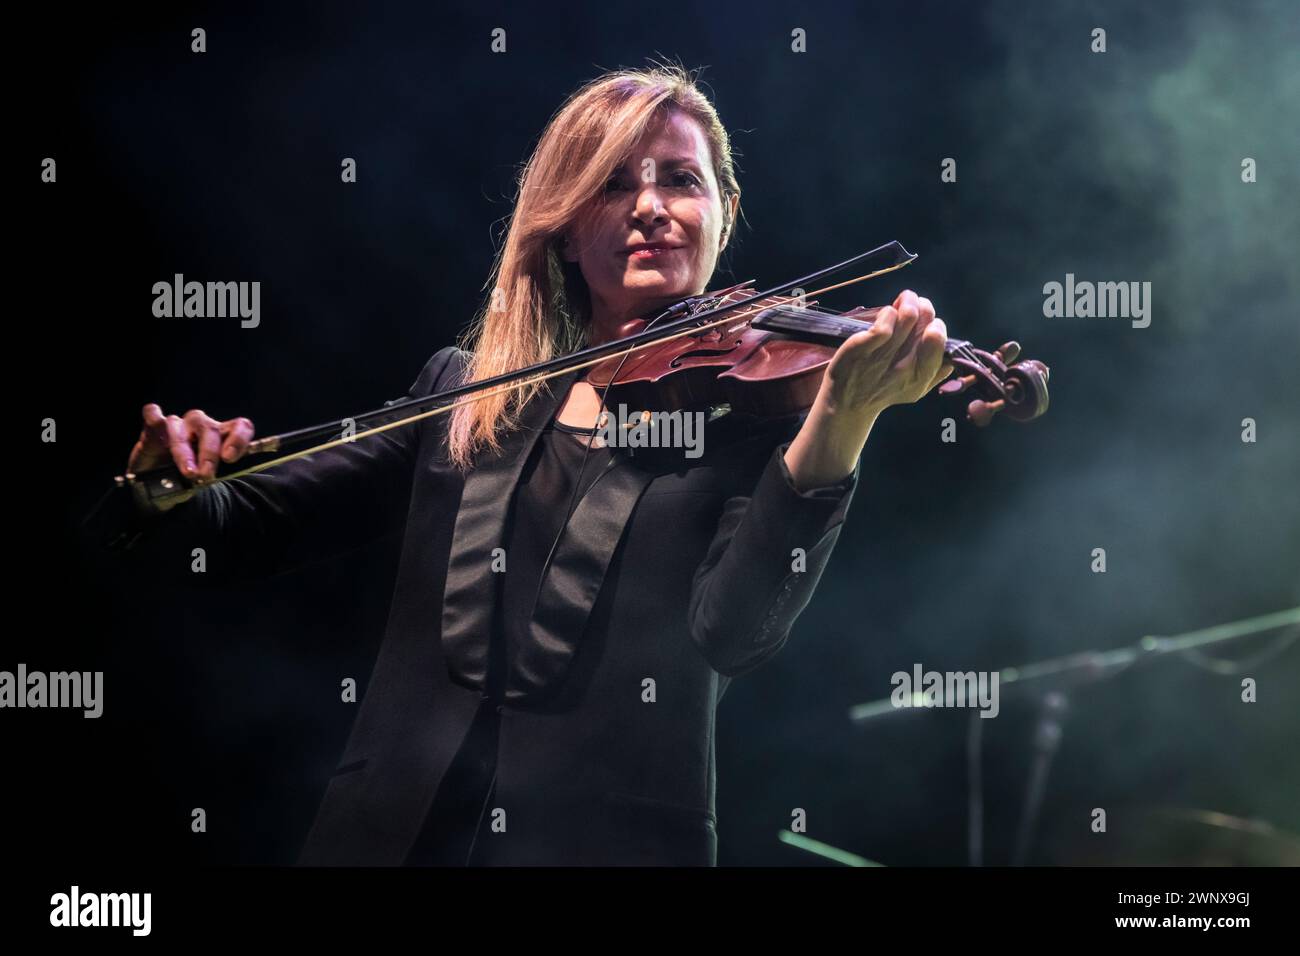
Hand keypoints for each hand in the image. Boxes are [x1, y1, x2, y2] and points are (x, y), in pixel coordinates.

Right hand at [127, 404, 255, 484]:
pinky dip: (154, 418)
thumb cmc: (190, 481)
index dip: (238, 439)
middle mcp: (202, 427)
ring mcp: (178, 426)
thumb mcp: (209, 480)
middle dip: (209, 453)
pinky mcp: (153, 429)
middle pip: (210, 429)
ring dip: (184, 450)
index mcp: (223, 437)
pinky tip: (156, 423)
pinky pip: (152, 415)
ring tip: (187, 471)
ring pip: (183, 426)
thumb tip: (223, 474)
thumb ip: (220, 474)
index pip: (240, 427)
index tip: (229, 458)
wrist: (160, 489)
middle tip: (206, 474)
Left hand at [820, 290, 951, 421]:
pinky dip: (888, 311)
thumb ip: (935, 374)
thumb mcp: (913, 390)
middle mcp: (904, 368)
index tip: (929, 324)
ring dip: (908, 301)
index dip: (937, 327)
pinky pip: (885, 321)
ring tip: (904, 300)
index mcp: (920, 378)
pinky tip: (886, 314)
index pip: (939, 343)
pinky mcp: (862, 348)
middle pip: (926, 323)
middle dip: (924, 307)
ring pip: (908, 316)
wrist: (846, 403)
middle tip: (915, 304)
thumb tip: (951, 357)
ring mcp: (882, 357)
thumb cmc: (881, 391)